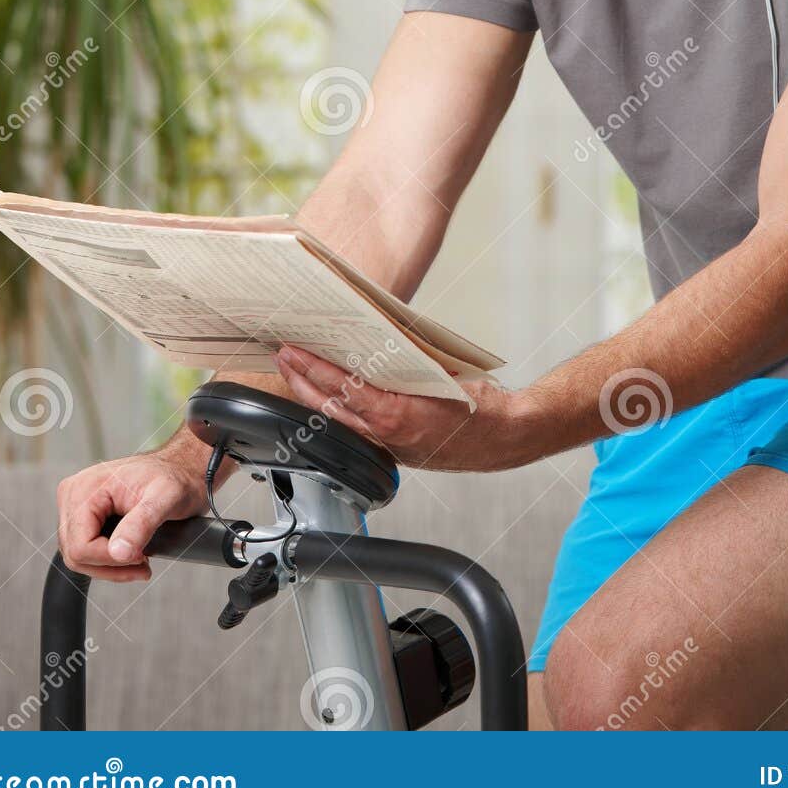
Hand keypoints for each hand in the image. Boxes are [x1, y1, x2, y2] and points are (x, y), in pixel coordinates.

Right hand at [56, 450, 208, 581]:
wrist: (179, 470)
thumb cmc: (174, 477)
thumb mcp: (166, 498)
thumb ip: (141, 524)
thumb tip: (118, 552)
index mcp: (85, 487)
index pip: (80, 546)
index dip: (110, 560)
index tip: (140, 556)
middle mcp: (74, 495)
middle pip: (75, 555)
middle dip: (112, 566)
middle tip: (143, 563)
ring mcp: (75, 506)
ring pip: (79, 558)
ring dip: (111, 567)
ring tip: (139, 561)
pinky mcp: (83, 517)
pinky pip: (85, 552)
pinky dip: (108, 561)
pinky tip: (130, 555)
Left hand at [274, 345, 541, 471]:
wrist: (505, 439)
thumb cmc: (481, 406)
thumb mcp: (441, 372)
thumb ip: (405, 359)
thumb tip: (375, 337)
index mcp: (397, 415)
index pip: (342, 387)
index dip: (313, 367)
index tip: (292, 349)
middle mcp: (387, 436)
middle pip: (330, 408)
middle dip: (300, 381)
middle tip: (281, 356)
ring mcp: (389, 447)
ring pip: (339, 421)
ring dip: (315, 397)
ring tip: (295, 373)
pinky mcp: (395, 450)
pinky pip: (358, 429)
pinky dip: (339, 410)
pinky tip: (330, 396)